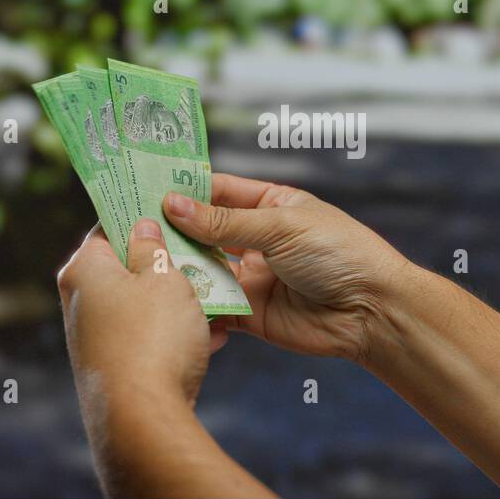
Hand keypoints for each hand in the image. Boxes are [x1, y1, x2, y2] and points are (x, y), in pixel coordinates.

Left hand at [56, 218, 226, 415]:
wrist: (142, 420)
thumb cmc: (152, 338)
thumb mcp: (162, 277)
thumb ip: (152, 248)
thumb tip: (141, 227)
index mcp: (83, 270)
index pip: (108, 227)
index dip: (140, 215)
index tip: (168, 208)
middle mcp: (80, 303)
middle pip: (125, 267)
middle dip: (165, 262)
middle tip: (199, 253)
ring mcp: (94, 339)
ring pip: (141, 306)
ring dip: (176, 301)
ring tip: (213, 297)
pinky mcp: (113, 369)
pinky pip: (146, 340)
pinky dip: (173, 335)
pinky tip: (210, 337)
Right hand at [162, 173, 411, 362]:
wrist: (371, 311)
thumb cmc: (338, 253)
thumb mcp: (280, 227)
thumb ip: (224, 221)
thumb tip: (173, 204)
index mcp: (270, 205)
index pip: (217, 191)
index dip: (183, 189)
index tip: (144, 186)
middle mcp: (257, 239)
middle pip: (203, 230)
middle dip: (171, 228)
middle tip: (128, 224)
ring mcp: (251, 276)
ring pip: (202, 268)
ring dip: (177, 264)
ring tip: (139, 258)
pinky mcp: (249, 313)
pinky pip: (213, 305)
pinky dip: (192, 302)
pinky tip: (165, 296)